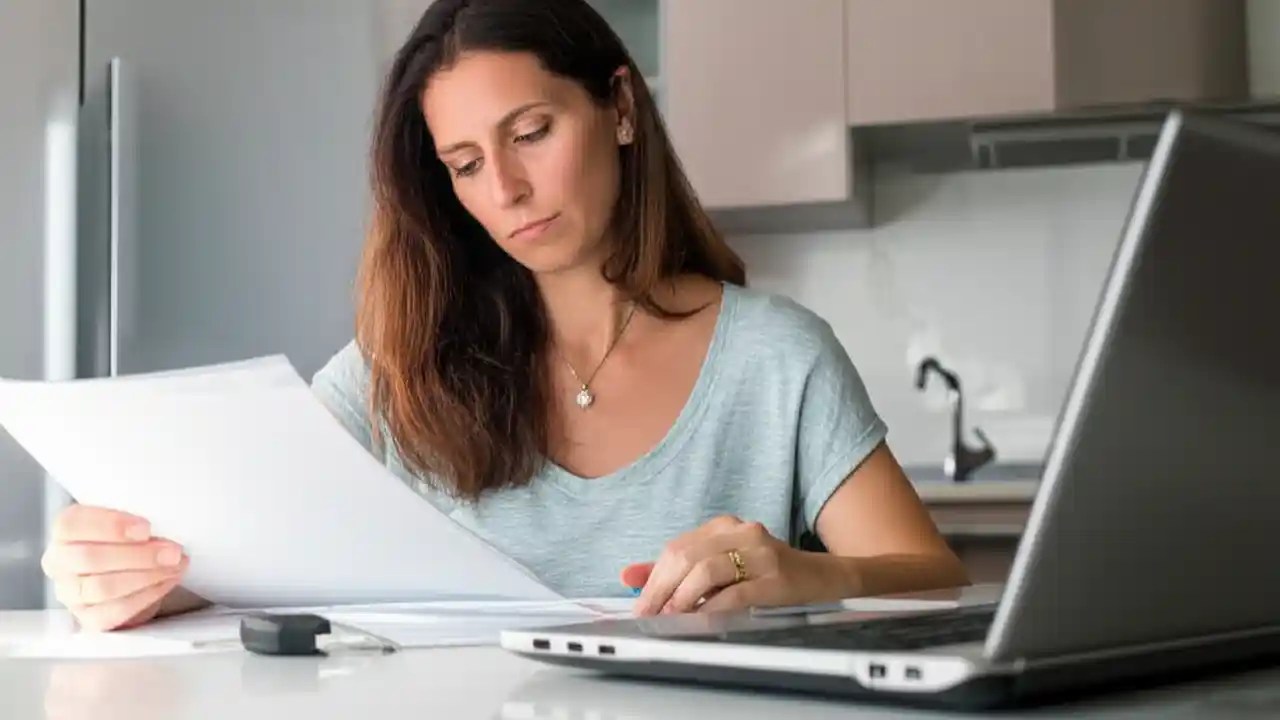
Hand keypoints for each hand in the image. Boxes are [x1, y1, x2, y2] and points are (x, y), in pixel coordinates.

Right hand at [40, 505, 189, 631]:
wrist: (130, 577)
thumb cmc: (127, 542)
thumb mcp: (128, 524)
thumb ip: (134, 523)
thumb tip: (164, 528)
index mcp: (64, 532)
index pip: (72, 524)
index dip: (110, 526)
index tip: (146, 528)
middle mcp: (59, 562)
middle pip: (90, 558)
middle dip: (138, 555)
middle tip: (172, 552)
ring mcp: (70, 593)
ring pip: (103, 587)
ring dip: (147, 576)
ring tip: (175, 566)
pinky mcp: (88, 618)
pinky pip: (115, 611)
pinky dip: (146, 595)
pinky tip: (166, 582)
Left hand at [622, 515, 856, 615]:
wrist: (823, 578)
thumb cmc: (768, 573)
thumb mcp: (722, 564)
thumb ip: (677, 569)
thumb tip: (630, 576)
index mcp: (724, 527)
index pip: (676, 548)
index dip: (653, 579)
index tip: (641, 606)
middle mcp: (741, 532)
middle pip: (687, 556)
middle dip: (661, 589)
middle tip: (649, 615)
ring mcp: (760, 554)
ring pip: (707, 570)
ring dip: (683, 598)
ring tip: (672, 617)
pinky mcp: (775, 578)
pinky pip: (736, 592)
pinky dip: (712, 607)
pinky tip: (701, 618)